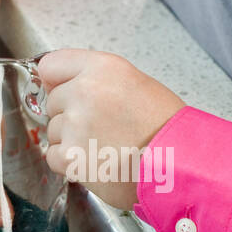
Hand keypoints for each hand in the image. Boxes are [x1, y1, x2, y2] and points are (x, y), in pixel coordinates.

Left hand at [36, 49, 184, 210]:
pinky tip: (97, 162)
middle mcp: (83, 91)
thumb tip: (60, 85)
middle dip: (70, 115)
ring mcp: (74, 125)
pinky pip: (53, 157)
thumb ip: (96, 78)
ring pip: (53, 131)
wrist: (180, 166)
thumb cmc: (167, 128)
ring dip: (71, 141)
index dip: (58, 82)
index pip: (50, 66)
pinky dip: (70, 164)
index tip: (65, 91)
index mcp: (101, 67)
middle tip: (104, 127)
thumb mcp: (136, 83)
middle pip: (53, 102)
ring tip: (106, 147)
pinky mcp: (70, 157)